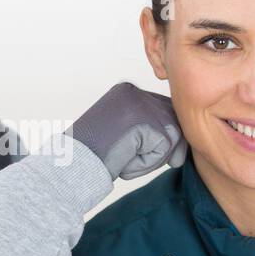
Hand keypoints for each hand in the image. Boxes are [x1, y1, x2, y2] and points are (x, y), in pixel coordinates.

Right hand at [69, 82, 187, 179]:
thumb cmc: (95, 156)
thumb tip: (179, 152)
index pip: (163, 111)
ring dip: (153, 157)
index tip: (136, 149)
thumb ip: (150, 135)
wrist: (75, 163)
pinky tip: (124, 159)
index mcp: (127, 92)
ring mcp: (141, 104)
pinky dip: (148, 162)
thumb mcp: (124, 138)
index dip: (160, 137)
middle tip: (133, 157)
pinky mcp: (145, 120)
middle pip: (173, 120)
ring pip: (172, 136)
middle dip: (165, 147)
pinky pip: (164, 148)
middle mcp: (135, 92)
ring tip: (124, 157)